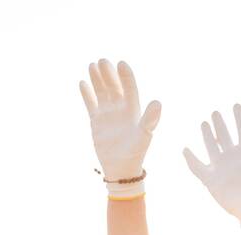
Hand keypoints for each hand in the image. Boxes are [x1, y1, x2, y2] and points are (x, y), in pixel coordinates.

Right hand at [79, 59, 160, 198]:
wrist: (121, 168)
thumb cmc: (135, 152)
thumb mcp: (144, 135)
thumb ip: (150, 118)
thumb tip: (158, 102)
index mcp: (133, 109)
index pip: (129, 88)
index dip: (126, 76)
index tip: (121, 63)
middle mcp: (120, 109)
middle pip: (114, 86)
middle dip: (108, 73)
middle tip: (102, 60)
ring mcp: (108, 114)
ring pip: (102, 92)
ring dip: (97, 79)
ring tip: (92, 65)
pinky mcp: (96, 121)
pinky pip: (91, 104)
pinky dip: (87, 94)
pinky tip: (82, 83)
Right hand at [183, 104, 240, 229]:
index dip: (240, 118)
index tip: (236, 105)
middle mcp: (233, 158)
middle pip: (225, 137)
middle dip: (221, 125)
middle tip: (215, 113)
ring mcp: (221, 168)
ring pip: (212, 148)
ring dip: (207, 136)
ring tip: (204, 123)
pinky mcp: (211, 180)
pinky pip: (197, 167)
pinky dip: (191, 159)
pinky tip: (185, 149)